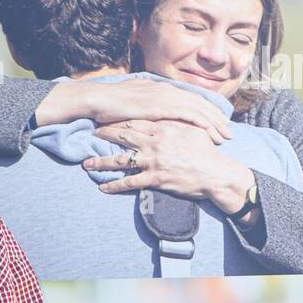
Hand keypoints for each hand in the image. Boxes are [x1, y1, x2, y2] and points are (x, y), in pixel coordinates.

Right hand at [37, 75, 232, 144]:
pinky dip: (201, 122)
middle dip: (216, 119)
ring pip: (197, 109)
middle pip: (199, 104)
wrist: (97, 99)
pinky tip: (211, 132)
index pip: (190, 101)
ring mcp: (164, 97)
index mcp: (161, 89)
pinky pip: (186, 114)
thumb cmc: (110, 105)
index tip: (217, 123)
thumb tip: (152, 119)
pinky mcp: (160, 106)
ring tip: (225, 136)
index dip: (206, 112)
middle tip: (228, 132)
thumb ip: (145, 110)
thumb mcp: (132, 107)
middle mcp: (166, 91)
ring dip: (213, 123)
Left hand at [82, 118, 254, 211]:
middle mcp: (155, 142)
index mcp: (163, 127)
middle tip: (90, 133)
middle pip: (123, 136)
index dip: (119, 118)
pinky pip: (129, 182)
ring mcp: (153, 160)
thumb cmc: (206, 151)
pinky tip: (102, 188)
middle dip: (105, 134)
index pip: (136, 119)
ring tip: (87, 164)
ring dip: (102, 162)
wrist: (215, 173)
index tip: (107, 116)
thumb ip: (176, 121)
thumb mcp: (192, 129)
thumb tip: (168, 114)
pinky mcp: (155, 178)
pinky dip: (114, 185)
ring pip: (121, 160)